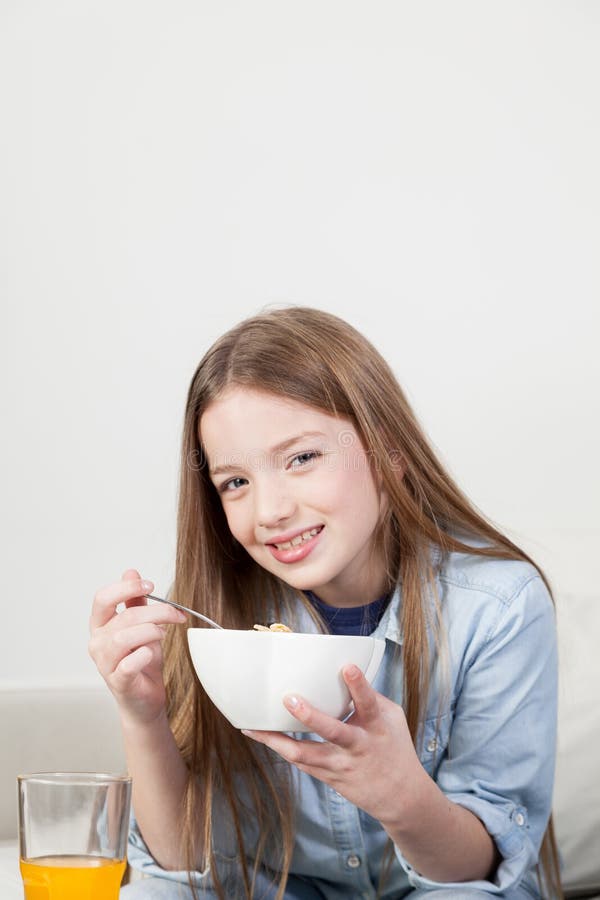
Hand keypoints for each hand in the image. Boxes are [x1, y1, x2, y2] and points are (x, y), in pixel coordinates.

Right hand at [88, 569, 185, 726]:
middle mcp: (97, 643)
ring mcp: (105, 664)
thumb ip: (135, 602)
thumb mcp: (142, 626)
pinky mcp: (118, 682)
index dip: (125, 588)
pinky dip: (144, 655)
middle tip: (176, 614)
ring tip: (164, 635)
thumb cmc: (142, 662)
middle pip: (124, 617)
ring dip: (151, 632)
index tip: (150, 585)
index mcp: (100, 625)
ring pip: (125, 637)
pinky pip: (129, 663)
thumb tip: (130, 572)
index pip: (102, 598)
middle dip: (156, 611)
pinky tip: (152, 653)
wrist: (146, 700)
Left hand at [244, 664, 423, 826]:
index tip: (347, 667)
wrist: (400, 797)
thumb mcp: (392, 718)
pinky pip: (300, 761)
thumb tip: (343, 675)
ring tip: (253, 726)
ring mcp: (340, 764)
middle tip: (290, 699)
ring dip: (277, 740)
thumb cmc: (395, 748)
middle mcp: (357, 746)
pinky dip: (279, 747)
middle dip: (310, 716)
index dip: (359, 686)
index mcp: (376, 727)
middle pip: (333, 732)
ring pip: (305, 754)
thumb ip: (370, 697)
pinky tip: (259, 734)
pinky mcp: (327, 776)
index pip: (368, 704)